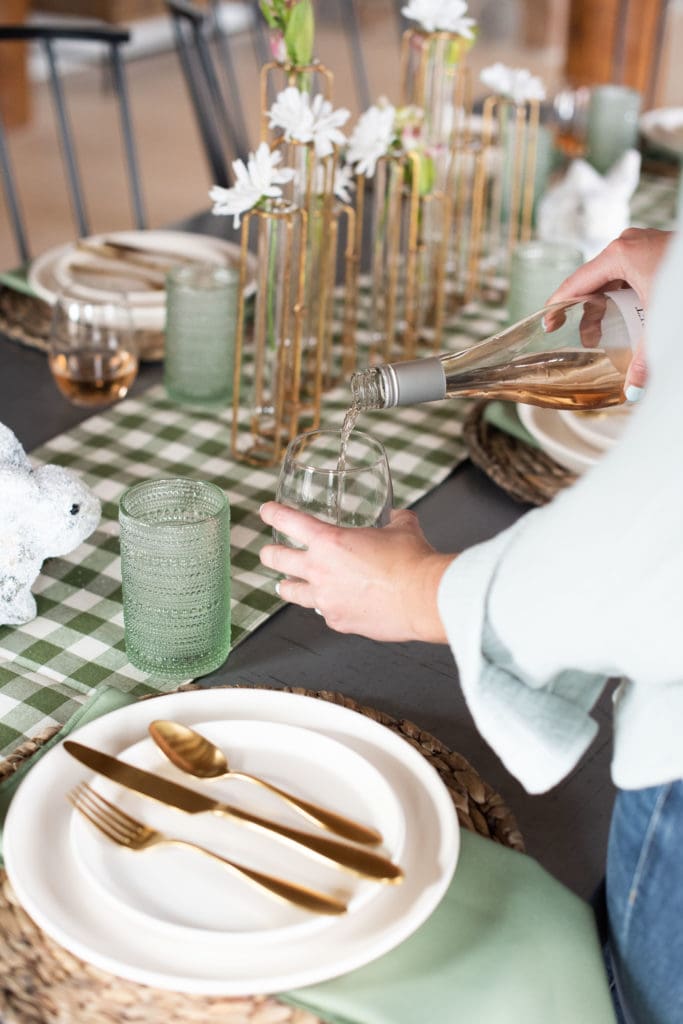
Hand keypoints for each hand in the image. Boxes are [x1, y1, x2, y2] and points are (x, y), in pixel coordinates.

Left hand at [259, 502, 454, 642]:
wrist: (424, 598)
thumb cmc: (412, 562)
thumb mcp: (402, 528)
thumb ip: (394, 520)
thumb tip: (397, 517)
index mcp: (329, 541)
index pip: (289, 521)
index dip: (273, 514)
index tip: (266, 511)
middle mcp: (319, 570)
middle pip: (276, 559)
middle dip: (270, 553)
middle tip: (269, 552)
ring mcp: (325, 600)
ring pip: (290, 592)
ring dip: (287, 584)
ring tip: (285, 584)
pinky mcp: (338, 622)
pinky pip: (323, 612)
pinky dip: (325, 607)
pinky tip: (331, 605)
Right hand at [546, 227, 671, 392]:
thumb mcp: (662, 325)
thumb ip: (643, 360)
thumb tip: (633, 394)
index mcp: (619, 255)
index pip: (574, 283)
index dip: (557, 307)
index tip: (547, 325)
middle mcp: (628, 244)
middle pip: (592, 281)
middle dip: (585, 313)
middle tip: (583, 340)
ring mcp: (644, 244)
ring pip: (611, 278)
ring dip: (605, 306)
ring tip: (602, 334)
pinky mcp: (657, 250)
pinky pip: (628, 273)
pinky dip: (622, 295)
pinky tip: (627, 316)